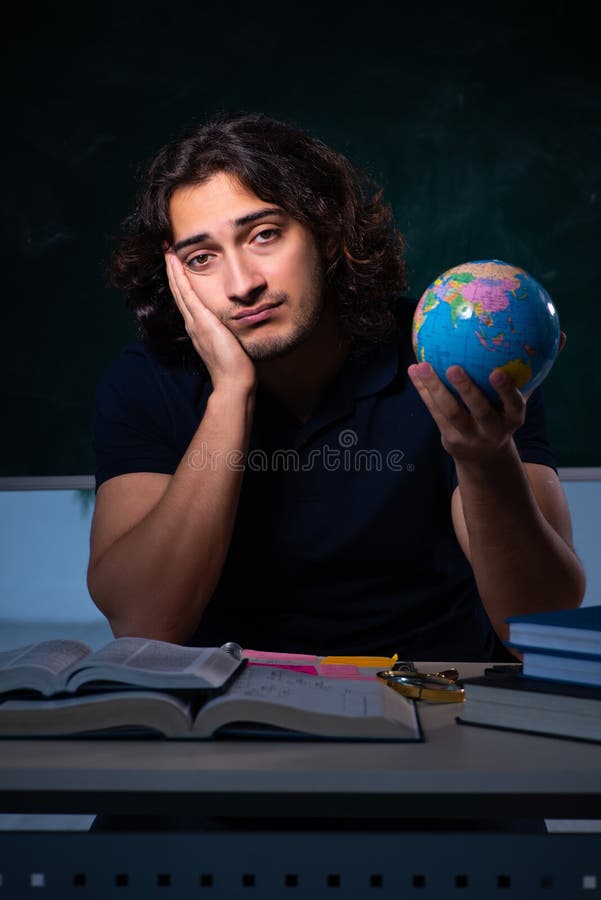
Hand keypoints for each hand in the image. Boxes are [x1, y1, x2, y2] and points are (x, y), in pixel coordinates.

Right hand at [165, 253, 256, 391]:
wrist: (234, 382)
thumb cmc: (236, 367)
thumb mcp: (231, 342)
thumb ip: (229, 331)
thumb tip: (238, 323)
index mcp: (199, 327)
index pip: (187, 298)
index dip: (181, 280)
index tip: (178, 263)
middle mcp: (193, 323)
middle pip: (179, 291)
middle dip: (172, 270)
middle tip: (167, 249)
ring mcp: (195, 322)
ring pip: (180, 290)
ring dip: (172, 269)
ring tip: (168, 250)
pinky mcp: (201, 321)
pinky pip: (187, 294)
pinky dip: (179, 277)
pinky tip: (175, 262)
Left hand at [407, 362, 526, 465]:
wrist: (485, 458)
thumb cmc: (501, 417)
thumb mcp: (513, 404)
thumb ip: (521, 376)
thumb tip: (542, 336)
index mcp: (512, 418)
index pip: (514, 404)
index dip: (506, 390)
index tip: (497, 372)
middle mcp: (493, 429)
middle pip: (480, 411)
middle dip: (467, 390)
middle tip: (454, 368)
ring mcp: (470, 436)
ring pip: (451, 412)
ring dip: (435, 388)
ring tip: (422, 367)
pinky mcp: (450, 438)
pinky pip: (434, 412)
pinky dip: (424, 391)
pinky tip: (414, 371)